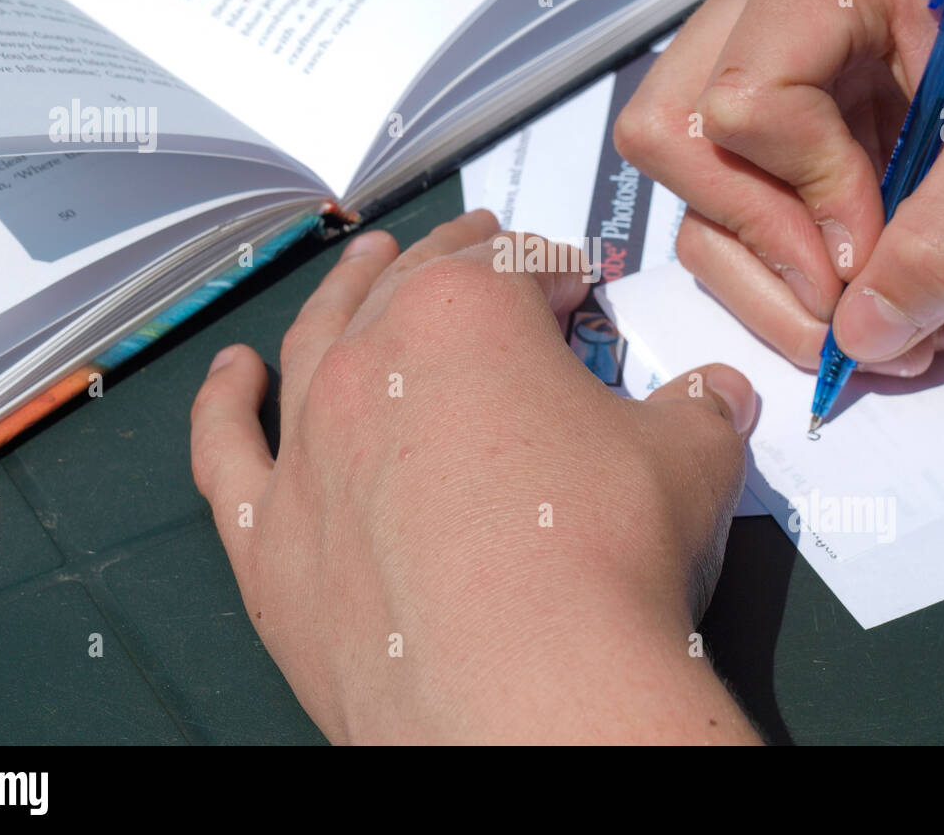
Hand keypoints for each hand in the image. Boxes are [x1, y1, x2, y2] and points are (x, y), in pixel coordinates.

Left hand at [189, 210, 762, 743]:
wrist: (526, 699)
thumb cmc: (604, 559)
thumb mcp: (690, 460)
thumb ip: (701, 410)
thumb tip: (718, 395)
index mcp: (466, 317)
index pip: (518, 264)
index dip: (558, 268)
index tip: (580, 285)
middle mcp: (369, 363)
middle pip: (412, 283)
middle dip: (457, 257)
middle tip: (483, 244)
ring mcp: (308, 447)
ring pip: (316, 339)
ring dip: (344, 291)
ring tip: (365, 262)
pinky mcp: (270, 536)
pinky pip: (228, 451)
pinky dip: (225, 404)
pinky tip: (234, 374)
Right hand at [615, 0, 943, 374]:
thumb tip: (859, 336)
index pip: (742, 104)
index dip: (810, 193)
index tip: (888, 242)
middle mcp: (759, 12)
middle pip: (677, 149)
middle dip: (766, 250)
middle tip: (859, 303)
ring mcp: (750, 73)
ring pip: (696, 206)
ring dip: (783, 294)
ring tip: (898, 331)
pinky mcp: (763, 137)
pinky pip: (731, 228)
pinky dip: (796, 290)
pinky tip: (885, 305)